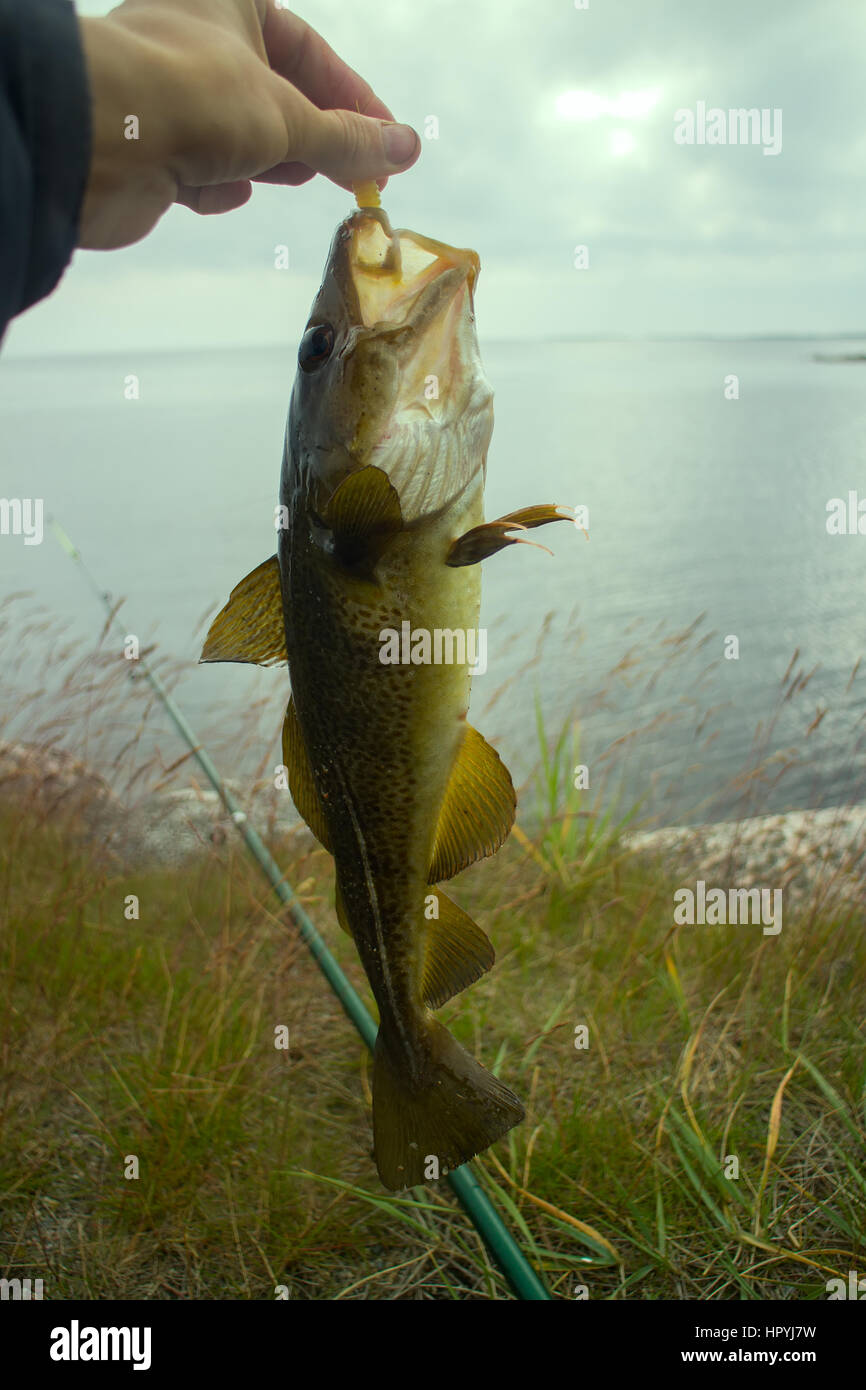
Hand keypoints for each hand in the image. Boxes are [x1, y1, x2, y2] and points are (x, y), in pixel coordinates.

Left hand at [78, 0, 419, 249]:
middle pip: (277, 94)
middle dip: (317, 137)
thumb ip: (349, 139)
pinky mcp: (150, 146)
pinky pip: (199, 168)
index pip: (308, 50)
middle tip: (361, 177)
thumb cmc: (194, 95)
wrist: (100, 141)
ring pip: (240, 134)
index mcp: (228, 0)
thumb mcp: (290, 117)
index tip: (388, 144)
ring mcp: (170, 94)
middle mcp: (195, 39)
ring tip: (300, 177)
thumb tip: (405, 150)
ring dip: (270, 161)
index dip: (354, 99)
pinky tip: (223, 192)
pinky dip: (216, 184)